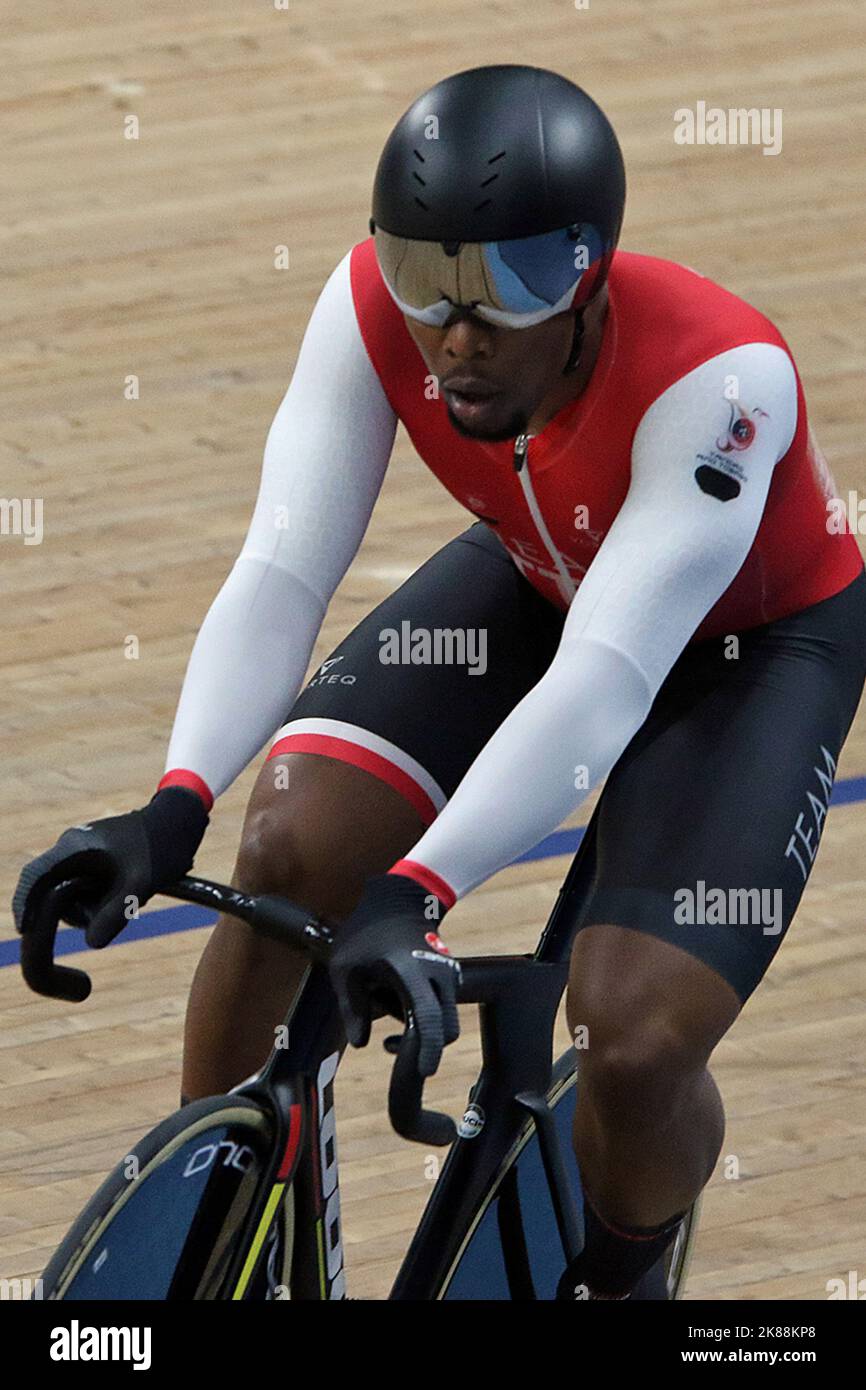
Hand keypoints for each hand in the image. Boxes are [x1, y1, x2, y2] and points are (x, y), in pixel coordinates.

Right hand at [12, 787, 208, 947]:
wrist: (180, 820)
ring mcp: (82, 853)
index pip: (35, 876)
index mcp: (74, 847)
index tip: (25, 929)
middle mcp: (71, 848)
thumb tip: (91, 943)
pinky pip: (89, 888)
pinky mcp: (95, 860)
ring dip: (97, 906)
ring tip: (132, 897)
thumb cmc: (161, 846)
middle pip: (54, 892)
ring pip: (74, 894)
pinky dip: (105, 899)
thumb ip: (116, 913)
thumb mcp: (141, 885)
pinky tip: (132, 893)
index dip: (24, 904)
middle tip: (113, 914)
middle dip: (81, 910)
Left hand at [330, 873, 460, 1075]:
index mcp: (410, 971)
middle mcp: (436, 974)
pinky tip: (400, 1016)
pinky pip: (444, 1007)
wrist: (397, 899)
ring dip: (425, 1034)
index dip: (429, 1048)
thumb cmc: (366, 932)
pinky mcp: (448, 975)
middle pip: (447, 1027)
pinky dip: (427, 1020)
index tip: (424, 1072)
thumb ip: (352, 1007)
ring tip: (391, 1038)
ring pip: (446, 1020)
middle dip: (427, 1048)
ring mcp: (446, 974)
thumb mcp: (346, 967)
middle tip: (398, 1055)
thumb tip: (360, 1042)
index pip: (429, 1017)